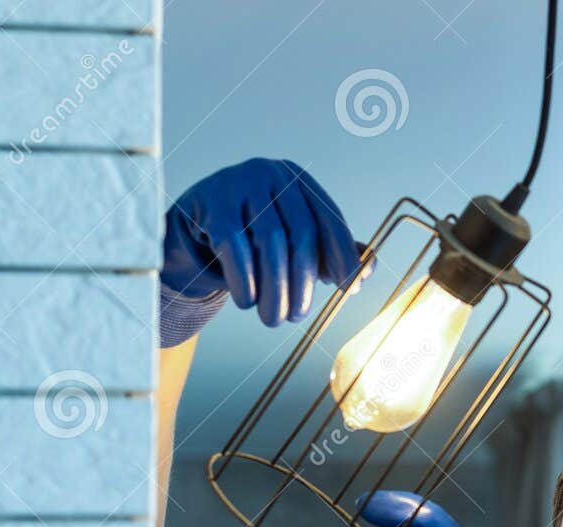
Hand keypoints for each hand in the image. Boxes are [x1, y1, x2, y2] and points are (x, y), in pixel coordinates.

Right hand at [159, 157, 368, 342]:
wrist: (195, 224)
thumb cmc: (253, 235)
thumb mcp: (293, 239)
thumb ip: (331, 252)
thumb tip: (367, 271)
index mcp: (298, 181)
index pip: (329, 219)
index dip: (343, 256)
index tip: (349, 290)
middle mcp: (272, 174)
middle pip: (301, 234)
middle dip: (303, 283)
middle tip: (297, 318)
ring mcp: (239, 183)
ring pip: (269, 242)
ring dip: (275, 289)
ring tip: (273, 318)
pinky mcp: (212, 204)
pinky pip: (234, 246)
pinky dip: (244, 280)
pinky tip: (246, 301)